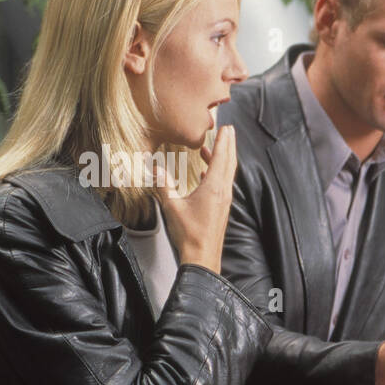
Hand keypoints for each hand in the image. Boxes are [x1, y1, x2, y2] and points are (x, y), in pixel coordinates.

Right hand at [157, 124, 235, 273]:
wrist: (202, 257)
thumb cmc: (189, 234)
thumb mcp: (172, 206)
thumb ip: (164, 185)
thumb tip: (155, 168)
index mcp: (214, 188)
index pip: (221, 158)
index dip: (224, 141)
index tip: (226, 127)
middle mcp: (223, 192)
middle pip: (229, 163)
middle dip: (228, 145)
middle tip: (228, 131)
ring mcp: (224, 201)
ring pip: (226, 173)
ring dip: (222, 158)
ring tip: (212, 147)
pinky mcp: (221, 208)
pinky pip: (222, 184)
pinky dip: (216, 173)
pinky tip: (206, 172)